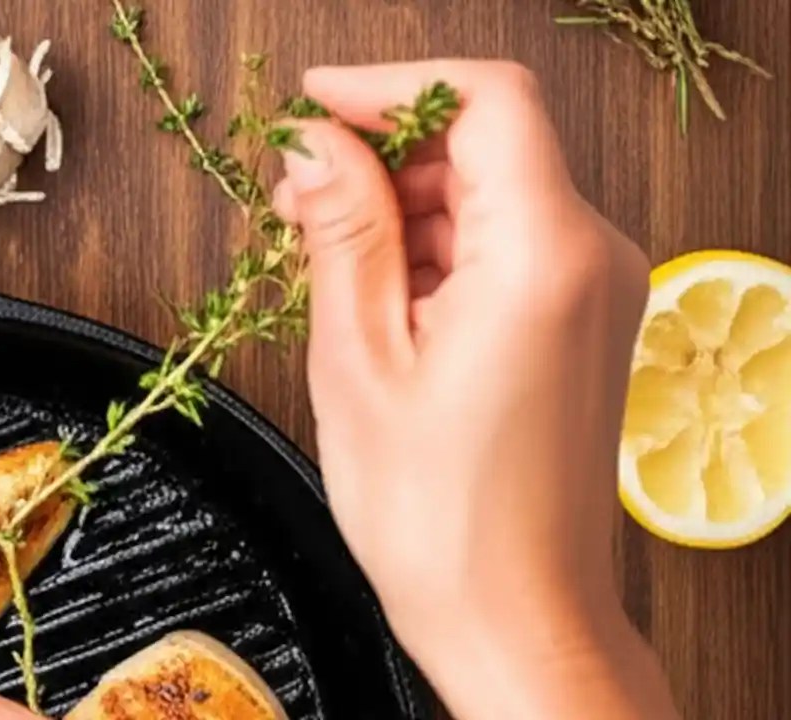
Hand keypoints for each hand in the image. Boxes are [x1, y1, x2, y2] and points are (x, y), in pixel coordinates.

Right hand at [275, 60, 678, 718]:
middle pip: (482, 142)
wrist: (514, 615)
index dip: (390, 86)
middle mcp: (589, 259)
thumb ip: (341, 231)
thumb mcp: (359, 359)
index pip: (483, 100)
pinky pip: (500, 244)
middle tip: (295, 199)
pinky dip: (431, 249)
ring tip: (319, 258)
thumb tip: (315, 144)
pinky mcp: (576, 319)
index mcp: (542, 257)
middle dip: (381, 154)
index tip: (315, 103)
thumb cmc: (439, 518)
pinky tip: (371, 293)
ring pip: (485, 193)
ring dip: (399, 206)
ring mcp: (591, 290)